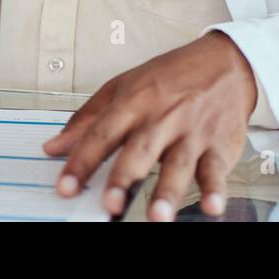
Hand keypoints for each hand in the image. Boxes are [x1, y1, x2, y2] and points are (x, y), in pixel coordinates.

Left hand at [43, 32, 256, 221]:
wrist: (225, 61)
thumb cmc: (171, 76)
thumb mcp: (124, 86)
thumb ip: (87, 119)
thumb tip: (53, 147)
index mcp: (134, 102)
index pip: (102, 133)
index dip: (81, 161)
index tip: (65, 187)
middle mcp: (162, 117)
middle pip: (140, 150)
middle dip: (124, 177)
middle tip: (110, 204)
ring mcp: (192, 132)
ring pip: (179, 164)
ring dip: (168, 191)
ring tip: (158, 217)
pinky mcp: (219, 145)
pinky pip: (216, 169)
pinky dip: (216, 189)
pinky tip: (212, 206)